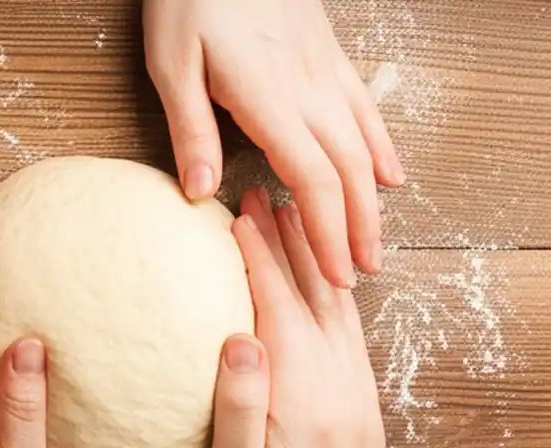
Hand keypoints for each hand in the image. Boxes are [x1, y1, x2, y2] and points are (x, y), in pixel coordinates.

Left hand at [144, 0, 404, 287]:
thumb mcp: (172, 64)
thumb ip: (191, 130)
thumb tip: (202, 193)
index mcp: (270, 99)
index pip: (311, 181)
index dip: (326, 235)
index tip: (334, 276)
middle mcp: (309, 89)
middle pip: (347, 171)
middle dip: (358, 229)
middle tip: (362, 277)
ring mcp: (324, 71)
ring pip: (364, 144)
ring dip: (374, 198)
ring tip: (376, 241)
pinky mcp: (328, 55)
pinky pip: (365, 109)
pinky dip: (382, 146)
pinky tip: (390, 172)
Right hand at [204, 187, 383, 447]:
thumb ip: (238, 407)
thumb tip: (239, 336)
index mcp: (303, 404)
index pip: (279, 309)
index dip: (260, 257)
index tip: (238, 212)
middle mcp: (339, 393)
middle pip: (315, 299)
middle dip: (289, 243)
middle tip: (262, 196)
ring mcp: (357, 404)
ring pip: (338, 314)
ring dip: (314, 264)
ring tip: (291, 223)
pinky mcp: (361, 417)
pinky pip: (348, 340)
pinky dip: (332, 301)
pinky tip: (321, 288)